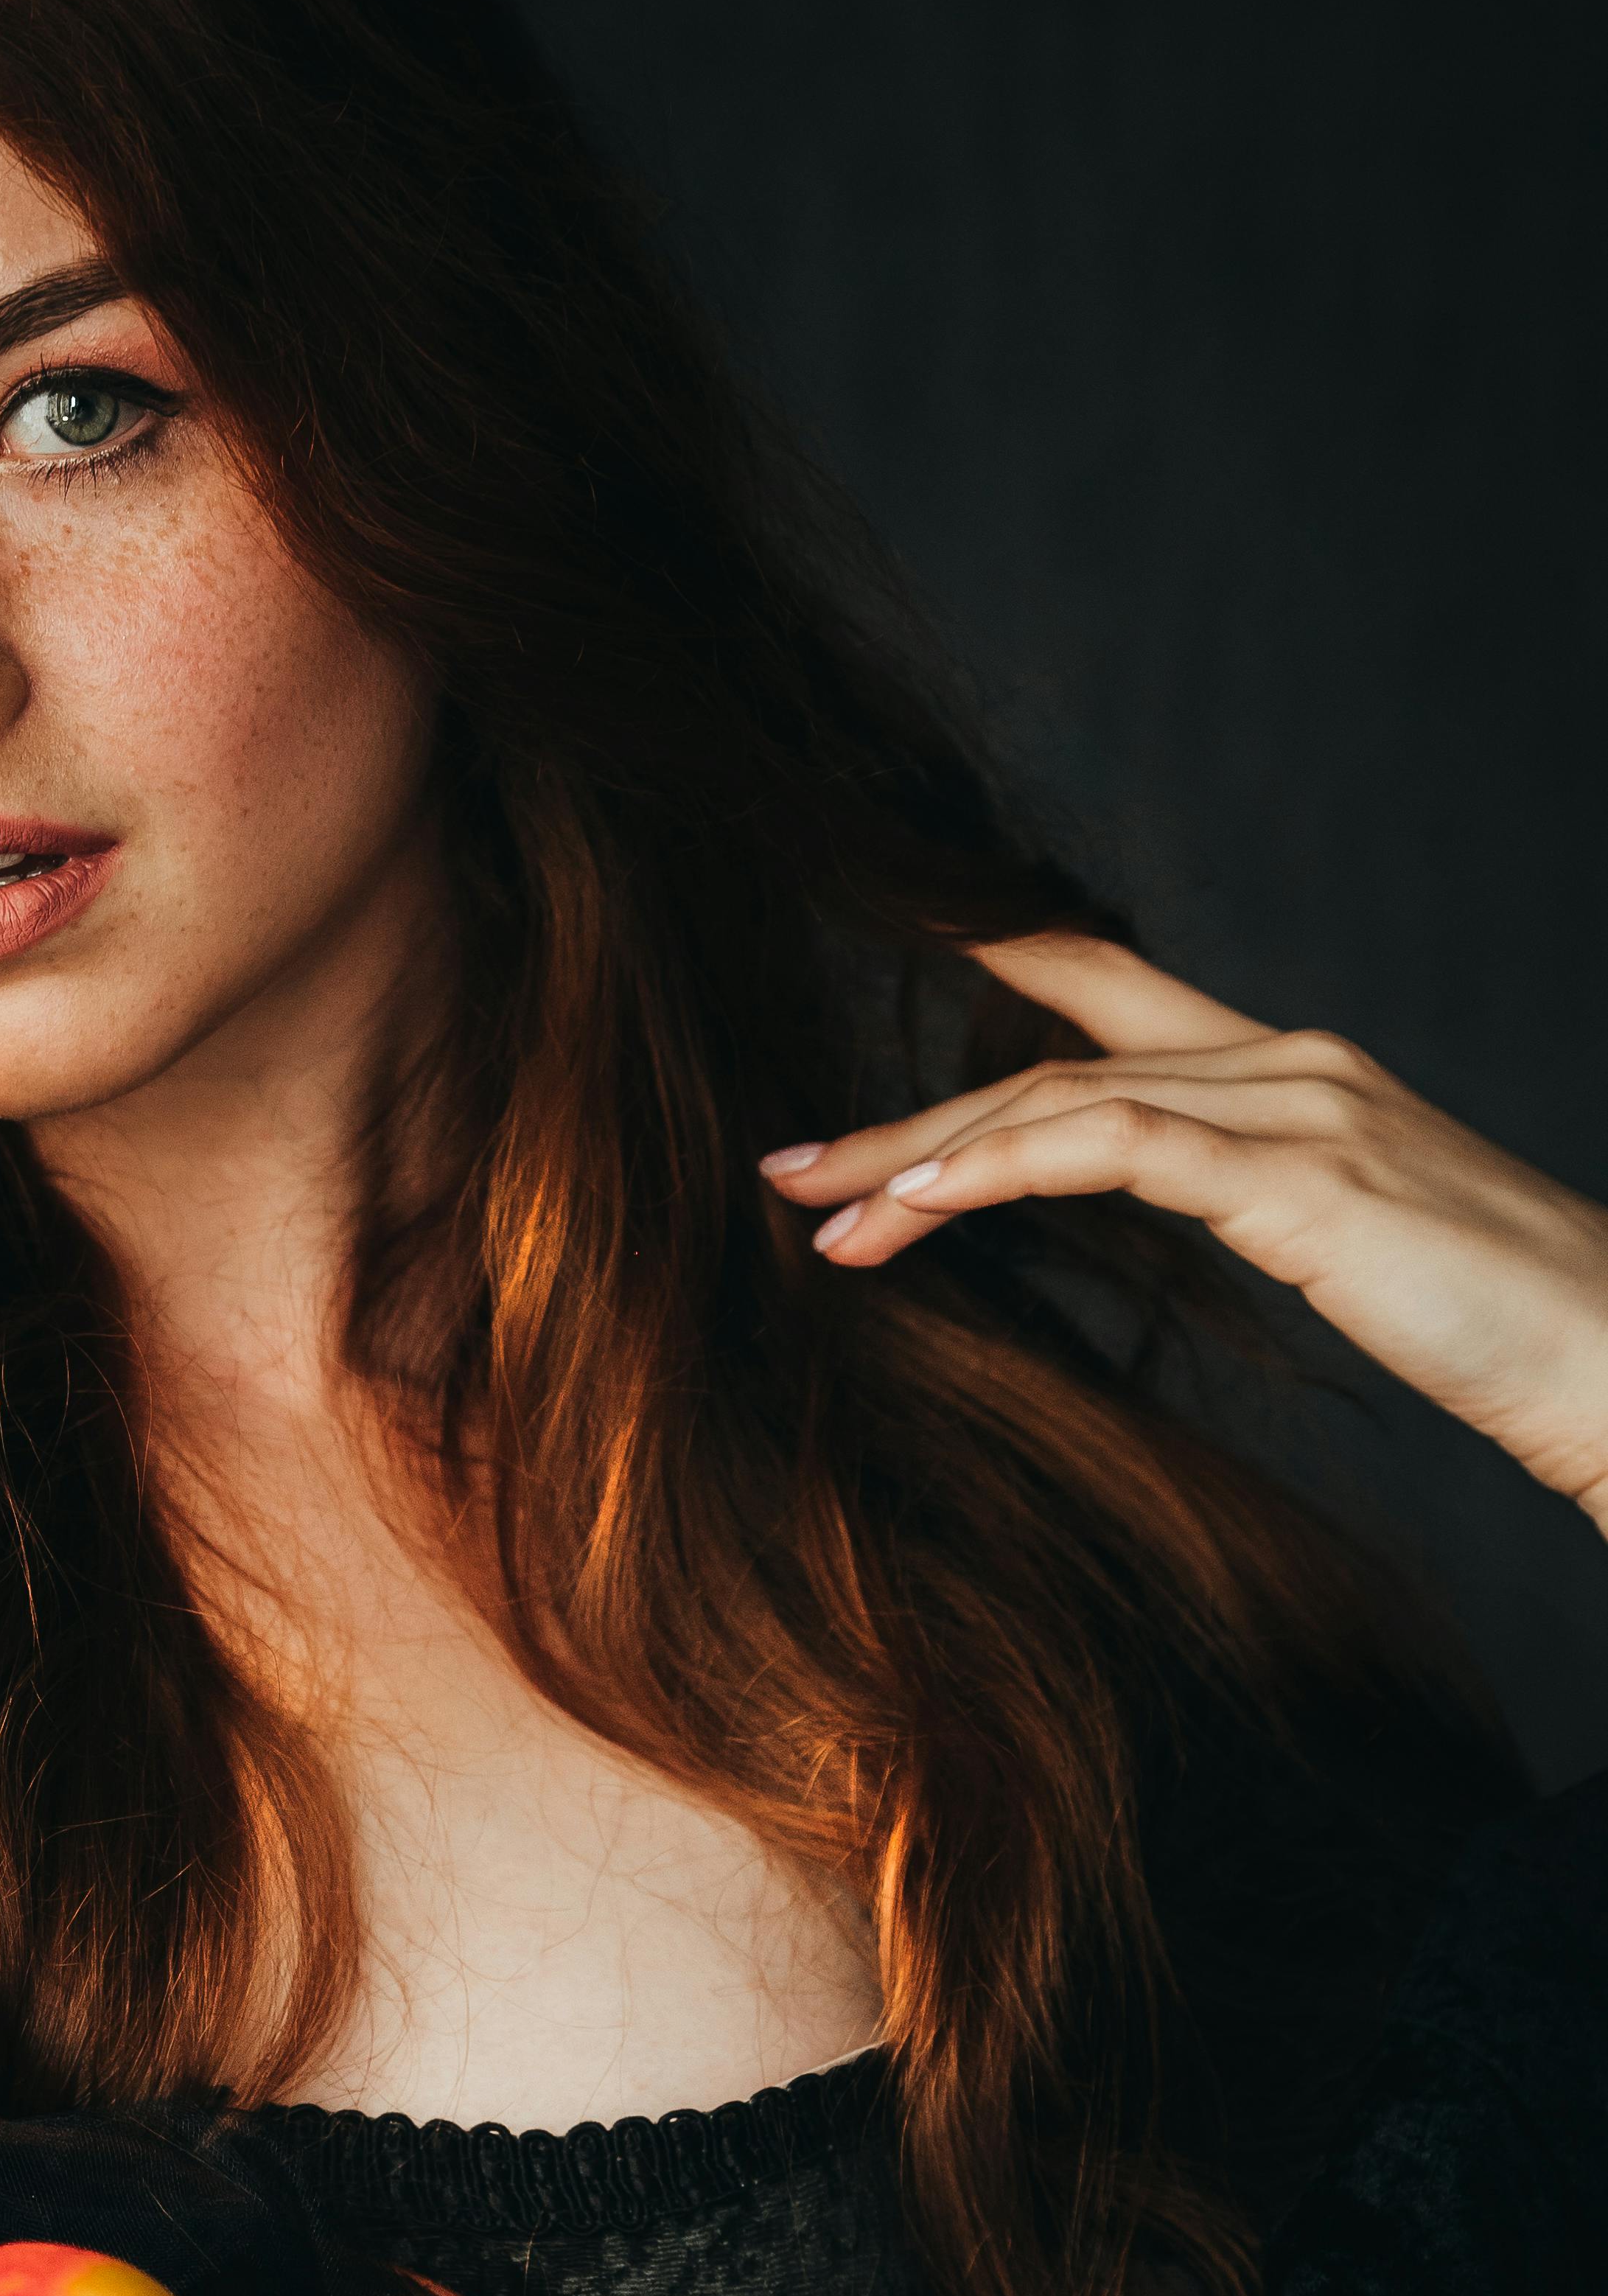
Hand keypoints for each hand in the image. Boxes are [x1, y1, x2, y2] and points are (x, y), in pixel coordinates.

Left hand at [762, 934, 1607, 1535]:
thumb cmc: (1504, 1331)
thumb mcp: (1353, 1251)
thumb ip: (1254, 1207)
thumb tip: (1166, 1214)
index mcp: (1300, 1073)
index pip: (1118, 990)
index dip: (997, 963)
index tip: (881, 971)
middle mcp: (1294, 1064)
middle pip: (1053, 1062)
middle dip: (908, 1117)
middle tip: (791, 1166)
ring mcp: (1302, 1111)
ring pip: (1058, 1101)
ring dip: (921, 1157)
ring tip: (816, 1210)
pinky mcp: (1303, 1180)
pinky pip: (1113, 1150)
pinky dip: (999, 1171)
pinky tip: (914, 1207)